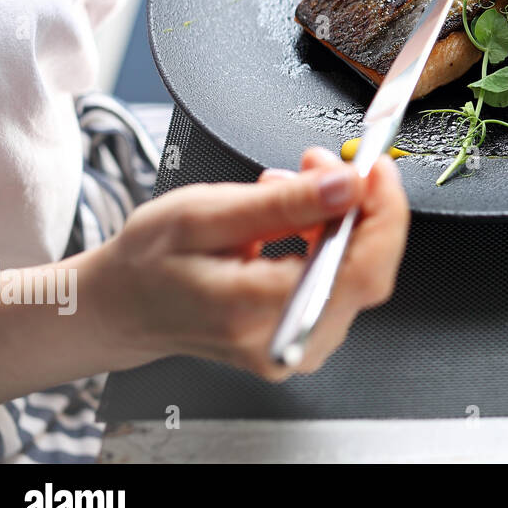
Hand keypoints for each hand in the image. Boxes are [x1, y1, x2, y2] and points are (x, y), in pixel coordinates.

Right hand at [89, 147, 407, 380]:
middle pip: (367, 269)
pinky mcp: (303, 334)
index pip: (362, 269)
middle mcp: (287, 340)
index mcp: (260, 313)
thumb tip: (348, 187)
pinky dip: (328, 239)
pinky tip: (295, 218)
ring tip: (289, 186)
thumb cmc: (148, 263)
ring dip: (338, 218)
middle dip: (356, 205)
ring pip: (356, 270)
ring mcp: (299, 344)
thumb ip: (283, 203)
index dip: (384, 213)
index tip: (374, 168)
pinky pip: (339, 280)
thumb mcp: (204, 215)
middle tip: (321, 163)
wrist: (123, 305)